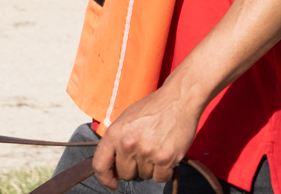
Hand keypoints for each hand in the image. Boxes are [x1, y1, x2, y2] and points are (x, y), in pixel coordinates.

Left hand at [91, 80, 206, 188]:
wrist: (180, 97)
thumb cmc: (154, 107)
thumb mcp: (127, 118)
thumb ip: (117, 140)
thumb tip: (113, 164)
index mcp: (115, 133)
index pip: (100, 165)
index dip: (106, 178)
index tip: (113, 183)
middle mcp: (128, 144)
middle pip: (126, 173)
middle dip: (134, 168)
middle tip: (145, 154)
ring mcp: (147, 152)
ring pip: (144, 175)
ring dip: (151, 167)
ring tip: (158, 148)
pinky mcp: (165, 158)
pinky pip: (160, 178)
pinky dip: (164, 171)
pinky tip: (167, 156)